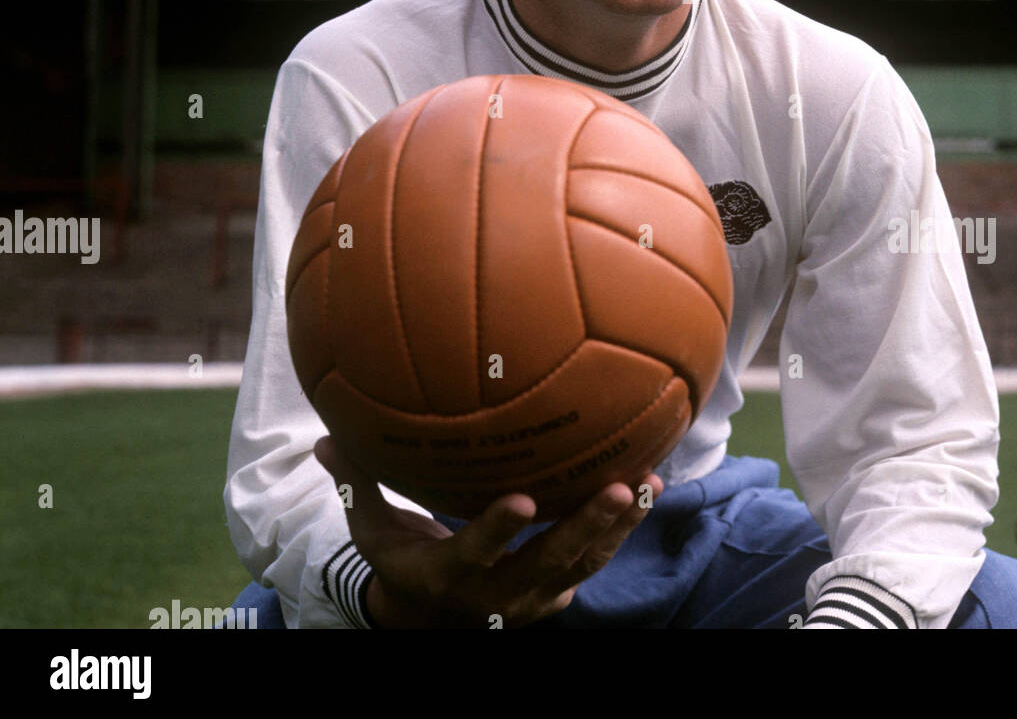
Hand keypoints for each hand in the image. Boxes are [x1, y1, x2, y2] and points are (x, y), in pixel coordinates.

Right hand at [314, 436, 661, 628]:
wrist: (431, 622)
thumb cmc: (401, 560)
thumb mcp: (374, 531)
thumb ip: (358, 484)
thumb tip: (325, 437)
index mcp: (447, 577)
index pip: (474, 554)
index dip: (497, 529)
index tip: (523, 498)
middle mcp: (494, 597)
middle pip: (546, 564)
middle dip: (584, 527)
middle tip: (618, 487)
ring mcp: (531, 601)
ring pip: (581, 565)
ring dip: (616, 527)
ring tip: (648, 483)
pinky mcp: (556, 594)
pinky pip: (593, 563)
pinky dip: (620, 531)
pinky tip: (648, 490)